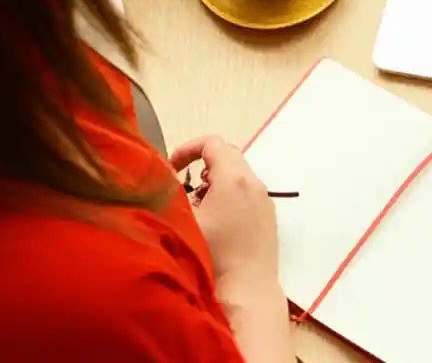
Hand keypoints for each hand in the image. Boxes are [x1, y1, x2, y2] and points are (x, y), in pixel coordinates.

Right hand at [171, 136, 280, 302]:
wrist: (246, 289)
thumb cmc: (214, 256)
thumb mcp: (184, 221)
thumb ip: (171, 195)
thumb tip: (163, 182)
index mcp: (234, 178)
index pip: (212, 143)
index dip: (187, 149)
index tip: (173, 168)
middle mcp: (254, 184)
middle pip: (227, 156)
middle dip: (201, 166)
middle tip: (184, 188)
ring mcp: (265, 200)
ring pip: (238, 176)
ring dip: (214, 183)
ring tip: (197, 209)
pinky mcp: (268, 217)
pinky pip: (247, 194)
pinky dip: (228, 196)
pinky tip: (214, 223)